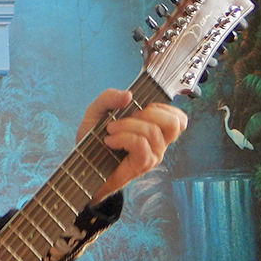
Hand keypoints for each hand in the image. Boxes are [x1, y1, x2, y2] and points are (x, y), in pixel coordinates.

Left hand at [80, 88, 187, 203]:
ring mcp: (152, 155)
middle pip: (175, 123)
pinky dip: (123, 137)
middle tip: (127, 117)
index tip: (140, 107)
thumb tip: (129, 95)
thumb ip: (109, 98)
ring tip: (110, 130)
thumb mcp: (97, 111)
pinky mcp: (142, 165)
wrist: (81, 166)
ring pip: (153, 131)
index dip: (164, 107)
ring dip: (127, 125)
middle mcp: (158, 143)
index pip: (179, 118)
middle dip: (149, 112)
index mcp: (154, 129)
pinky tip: (109, 141)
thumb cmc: (93, 140)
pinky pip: (141, 144)